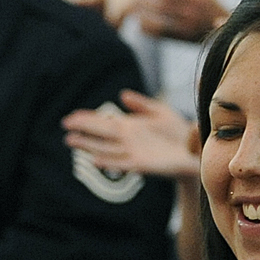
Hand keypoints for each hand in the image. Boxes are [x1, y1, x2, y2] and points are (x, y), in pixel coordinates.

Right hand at [62, 91, 197, 179]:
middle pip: (100, 134)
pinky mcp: (141, 164)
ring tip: (71, 141)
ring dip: (88, 146)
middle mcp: (127, 139)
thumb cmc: (178, 131)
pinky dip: (108, 162)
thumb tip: (122, 96)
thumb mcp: (160, 111)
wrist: (194, 148)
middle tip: (65, 125)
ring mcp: (132, 152)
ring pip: (104, 149)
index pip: (103, 121)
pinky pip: (121, 164)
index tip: (71, 116)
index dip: (87, 119)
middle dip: (83, 129)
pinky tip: (94, 160)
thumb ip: (142, 104)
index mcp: (130, 126)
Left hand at [134, 0, 227, 42]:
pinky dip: (148, 30)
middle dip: (147, 2)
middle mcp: (189, 14)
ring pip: (159, 23)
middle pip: (162, 8)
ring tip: (136, 11)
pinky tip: (140, 23)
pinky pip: (160, 35)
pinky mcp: (180, 39)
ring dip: (144, 17)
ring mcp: (184, 28)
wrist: (224, 28)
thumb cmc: (210, 2)